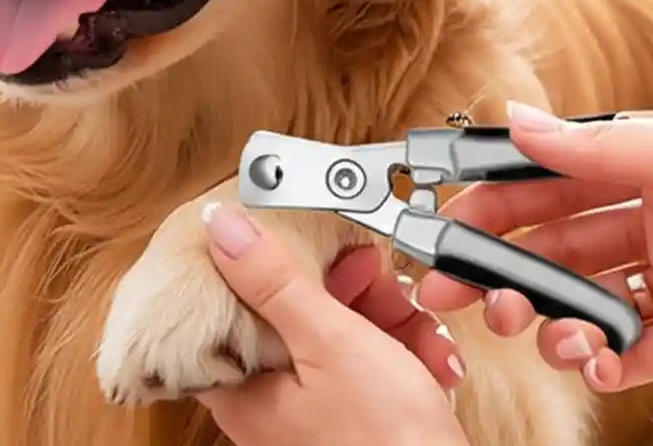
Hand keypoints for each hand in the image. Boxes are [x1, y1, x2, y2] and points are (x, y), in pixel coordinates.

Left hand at [195, 202, 468, 445]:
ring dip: (391, 319)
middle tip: (380, 285)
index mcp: (243, 389)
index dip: (270, 265)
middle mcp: (271, 400)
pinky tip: (429, 359)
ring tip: (418, 335)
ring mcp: (315, 406)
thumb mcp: (330, 343)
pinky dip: (403, 350)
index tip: (307, 244)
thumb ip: (275, 280)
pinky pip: (370, 359)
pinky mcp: (355, 410)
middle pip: (296, 310)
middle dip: (353, 290)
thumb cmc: (388, 445)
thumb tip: (223, 227)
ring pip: (342, 329)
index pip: (233, 302)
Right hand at [419, 104, 652, 394]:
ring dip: (545, 316)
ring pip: (579, 300)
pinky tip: (591, 358)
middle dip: (500, 265)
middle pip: (553, 244)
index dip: (496, 198)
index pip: (551, 180)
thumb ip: (590, 143)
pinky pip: (624, 351)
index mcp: (648, 169)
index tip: (448, 219)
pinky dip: (598, 359)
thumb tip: (514, 118)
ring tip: (535, 328)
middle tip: (453, 288)